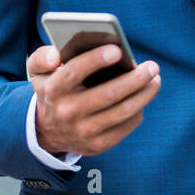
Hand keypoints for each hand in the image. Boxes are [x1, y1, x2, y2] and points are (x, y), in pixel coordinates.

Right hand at [25, 43, 159, 156]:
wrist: (48, 130)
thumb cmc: (52, 90)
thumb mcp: (38, 72)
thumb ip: (42, 57)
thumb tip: (56, 55)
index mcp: (53, 90)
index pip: (73, 73)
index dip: (95, 60)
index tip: (117, 49)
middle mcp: (67, 113)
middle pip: (107, 94)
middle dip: (134, 79)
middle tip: (152, 66)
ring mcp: (84, 132)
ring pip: (122, 112)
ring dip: (144, 94)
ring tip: (155, 80)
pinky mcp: (98, 145)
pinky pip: (126, 126)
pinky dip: (139, 109)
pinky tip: (144, 96)